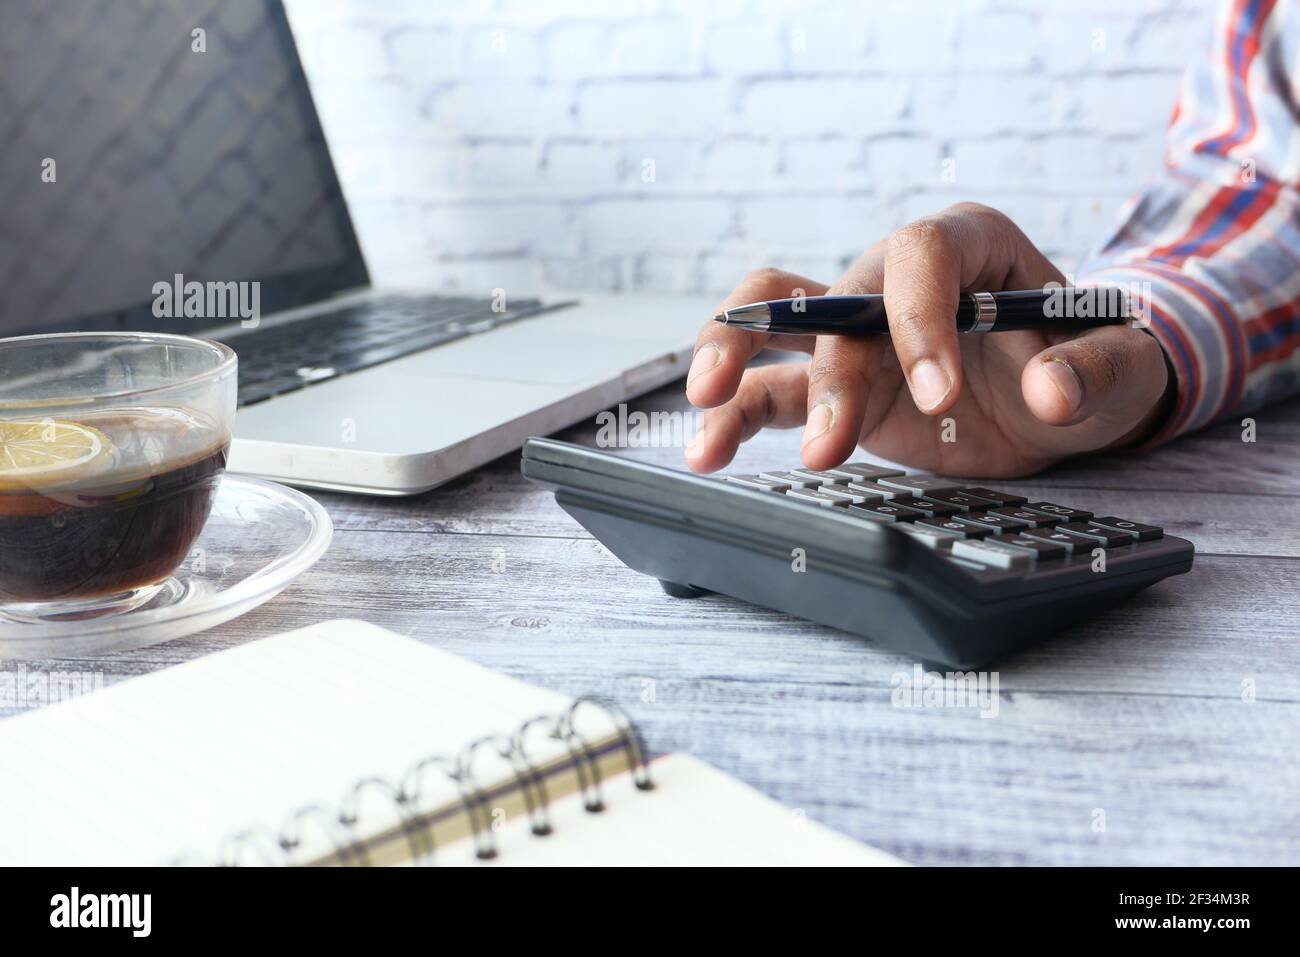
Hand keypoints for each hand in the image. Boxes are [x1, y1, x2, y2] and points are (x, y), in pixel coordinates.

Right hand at [683, 203, 1169, 477]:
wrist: (1068, 396)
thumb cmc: (1093, 362)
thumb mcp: (1121, 366)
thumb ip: (1096, 370)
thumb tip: (1049, 390)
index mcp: (968, 246)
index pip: (922, 256)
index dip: (918, 321)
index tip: (938, 399)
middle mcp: (898, 280)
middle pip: (828, 291)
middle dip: (817, 362)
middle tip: (822, 436)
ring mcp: (857, 333)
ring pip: (772, 321)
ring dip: (735, 365)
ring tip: (709, 427)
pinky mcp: (837, 386)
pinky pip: (771, 391)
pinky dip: (736, 417)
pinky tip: (708, 453)